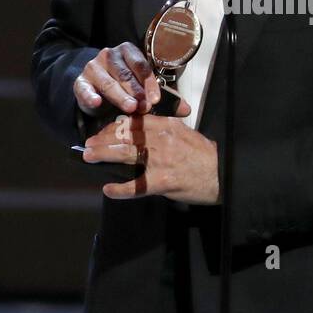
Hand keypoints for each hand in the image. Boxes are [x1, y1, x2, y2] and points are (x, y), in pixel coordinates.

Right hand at [74, 42, 160, 115]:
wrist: (95, 86)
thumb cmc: (121, 82)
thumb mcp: (135, 80)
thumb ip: (143, 87)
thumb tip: (152, 101)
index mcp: (126, 50)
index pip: (139, 65)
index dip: (148, 83)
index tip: (155, 99)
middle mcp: (108, 55)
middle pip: (124, 74)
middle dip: (136, 92)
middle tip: (144, 106)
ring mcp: (92, 67)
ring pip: (108, 83)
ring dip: (121, 97)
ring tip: (131, 108)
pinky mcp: (80, 82)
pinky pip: (85, 90)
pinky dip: (90, 96)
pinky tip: (97, 102)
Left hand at [82, 109, 218, 204]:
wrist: (224, 173)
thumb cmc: (204, 156)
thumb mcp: (185, 134)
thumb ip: (164, 131)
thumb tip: (142, 135)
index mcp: (166, 126)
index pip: (133, 122)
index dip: (114, 126)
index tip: (103, 131)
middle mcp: (161, 140)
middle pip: (124, 136)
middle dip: (102, 139)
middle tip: (88, 145)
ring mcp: (161, 160)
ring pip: (125, 155)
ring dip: (103, 155)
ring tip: (89, 158)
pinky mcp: (163, 181)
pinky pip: (136, 186)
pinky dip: (120, 190)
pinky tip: (109, 190)